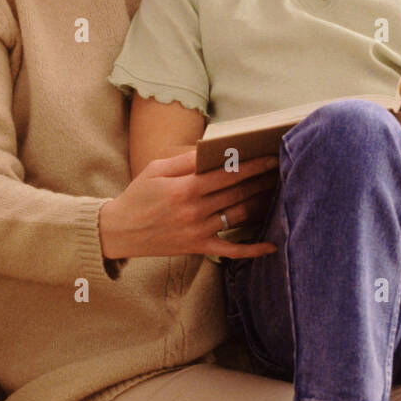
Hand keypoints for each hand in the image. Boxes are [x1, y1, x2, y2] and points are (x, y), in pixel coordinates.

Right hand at [98, 150, 278, 260]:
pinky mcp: (199, 247)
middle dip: (261, 179)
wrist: (120, 231)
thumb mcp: (156, 169)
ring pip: (238, 215)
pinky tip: (271, 246)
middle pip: (237, 192)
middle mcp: (195, 210)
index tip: (270, 156)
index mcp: (185, 188)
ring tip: (277, 191)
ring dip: (260, 203)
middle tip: (280, 169)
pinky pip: (231, 250)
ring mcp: (198, 231)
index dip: (253, 164)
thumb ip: (185, 161)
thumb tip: (212, 150)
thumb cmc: (138, 195)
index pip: (227, 173)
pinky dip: (252, 250)